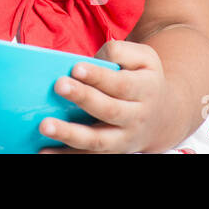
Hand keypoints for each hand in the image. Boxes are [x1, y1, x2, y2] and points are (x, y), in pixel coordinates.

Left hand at [36, 39, 170, 152]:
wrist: (164, 115)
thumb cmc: (144, 78)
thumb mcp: (144, 58)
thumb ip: (121, 52)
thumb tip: (93, 58)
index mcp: (145, 90)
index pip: (121, 84)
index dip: (99, 76)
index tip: (76, 67)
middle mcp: (136, 117)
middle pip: (109, 111)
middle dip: (83, 98)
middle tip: (58, 85)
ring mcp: (123, 139)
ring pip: (98, 140)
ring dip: (70, 134)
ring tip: (45, 125)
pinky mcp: (110, 151)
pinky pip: (88, 156)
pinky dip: (66, 155)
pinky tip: (44, 150)